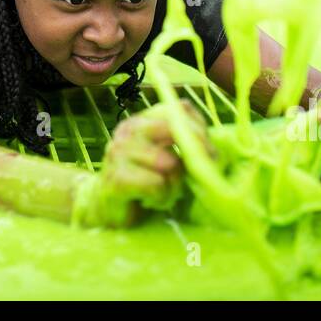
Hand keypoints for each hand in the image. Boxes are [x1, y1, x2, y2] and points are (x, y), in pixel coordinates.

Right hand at [73, 100, 210, 227]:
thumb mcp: (166, 160)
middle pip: (175, 130)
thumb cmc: (144, 184)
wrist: (107, 211)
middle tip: (194, 177)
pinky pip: (157, 184)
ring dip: (175, 185)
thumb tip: (212, 153)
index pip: (178, 109)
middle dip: (193, 155)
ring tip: (165, 193)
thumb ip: (184, 147)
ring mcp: (119, 152)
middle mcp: (128, 130)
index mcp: (140, 121)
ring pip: (170, 162)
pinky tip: (152, 201)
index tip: (210, 155)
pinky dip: (162, 198)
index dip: (200, 130)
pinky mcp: (117, 177)